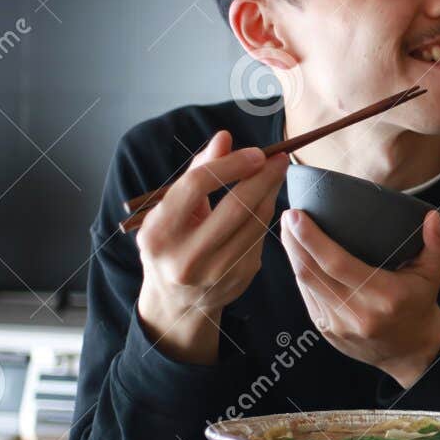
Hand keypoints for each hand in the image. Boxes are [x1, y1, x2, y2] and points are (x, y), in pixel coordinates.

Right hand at [136, 131, 288, 363]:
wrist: (177, 301)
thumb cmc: (171, 243)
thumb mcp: (170, 210)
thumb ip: (196, 172)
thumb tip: (225, 138)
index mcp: (159, 233)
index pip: (197, 186)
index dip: (231, 164)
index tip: (256, 152)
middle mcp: (186, 257)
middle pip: (235, 205)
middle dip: (263, 176)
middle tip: (280, 157)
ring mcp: (216, 271)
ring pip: (255, 221)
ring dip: (271, 192)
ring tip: (277, 171)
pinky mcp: (240, 278)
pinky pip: (261, 236)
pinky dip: (267, 213)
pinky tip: (268, 198)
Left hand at [281, 206, 439, 387]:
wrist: (411, 352)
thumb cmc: (420, 304)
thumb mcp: (435, 273)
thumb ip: (439, 244)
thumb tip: (432, 217)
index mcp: (384, 296)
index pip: (337, 264)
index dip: (312, 239)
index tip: (298, 215)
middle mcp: (357, 313)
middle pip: (311, 272)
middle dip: (294, 241)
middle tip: (290, 214)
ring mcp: (338, 325)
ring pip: (304, 284)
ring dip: (292, 255)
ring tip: (289, 229)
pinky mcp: (327, 330)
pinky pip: (307, 296)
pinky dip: (300, 272)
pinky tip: (297, 254)